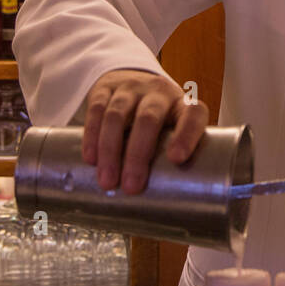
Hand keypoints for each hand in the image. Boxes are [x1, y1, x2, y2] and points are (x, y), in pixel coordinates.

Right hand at [80, 68, 209, 193]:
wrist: (131, 77)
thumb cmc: (158, 119)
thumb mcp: (172, 130)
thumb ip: (171, 158)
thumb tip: (168, 208)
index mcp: (184, 105)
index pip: (193, 115)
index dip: (187, 135)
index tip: (177, 159)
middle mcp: (159, 92)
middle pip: (149, 119)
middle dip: (138, 155)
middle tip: (131, 187)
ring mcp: (131, 88)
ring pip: (118, 115)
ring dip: (110, 150)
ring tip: (107, 181)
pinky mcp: (105, 88)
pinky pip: (96, 109)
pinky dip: (92, 136)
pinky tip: (91, 158)